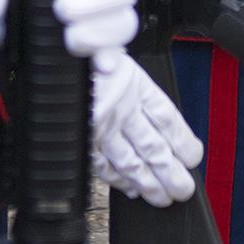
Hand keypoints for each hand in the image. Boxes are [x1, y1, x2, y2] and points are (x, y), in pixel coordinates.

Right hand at [90, 51, 201, 206]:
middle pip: (153, 147)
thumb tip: (122, 56)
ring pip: (131, 160)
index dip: (183, 140)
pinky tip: (129, 188)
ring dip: (148, 182)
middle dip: (170, 173)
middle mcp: (119, 108)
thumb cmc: (78, 54)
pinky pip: (103, 164)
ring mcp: (101, 126)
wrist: (48, 58)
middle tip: (183, 188)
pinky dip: (117, 179)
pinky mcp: (83, 137)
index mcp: (131, 82)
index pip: (167, 118)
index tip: (194, 155)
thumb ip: (116, 57)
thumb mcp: (106, 47)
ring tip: (164, 196)